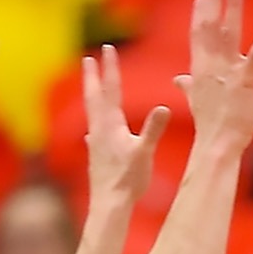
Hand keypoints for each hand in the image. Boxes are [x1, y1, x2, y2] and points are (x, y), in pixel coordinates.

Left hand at [82, 44, 170, 201]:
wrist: (109, 204)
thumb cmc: (128, 180)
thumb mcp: (144, 152)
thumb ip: (153, 129)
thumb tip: (163, 107)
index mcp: (112, 125)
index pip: (111, 90)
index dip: (111, 68)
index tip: (108, 48)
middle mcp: (99, 129)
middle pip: (94, 96)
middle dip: (93, 76)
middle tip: (89, 58)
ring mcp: (95, 142)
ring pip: (91, 112)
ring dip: (90, 96)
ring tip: (88, 87)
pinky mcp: (95, 155)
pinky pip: (93, 133)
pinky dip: (94, 125)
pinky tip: (92, 131)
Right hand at [176, 0, 252, 156]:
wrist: (218, 143)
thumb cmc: (210, 124)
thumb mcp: (196, 100)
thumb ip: (189, 85)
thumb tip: (179, 79)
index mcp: (200, 68)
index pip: (198, 33)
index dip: (200, 10)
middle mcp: (211, 65)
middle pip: (209, 25)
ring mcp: (228, 72)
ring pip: (229, 33)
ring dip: (232, 9)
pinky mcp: (246, 80)